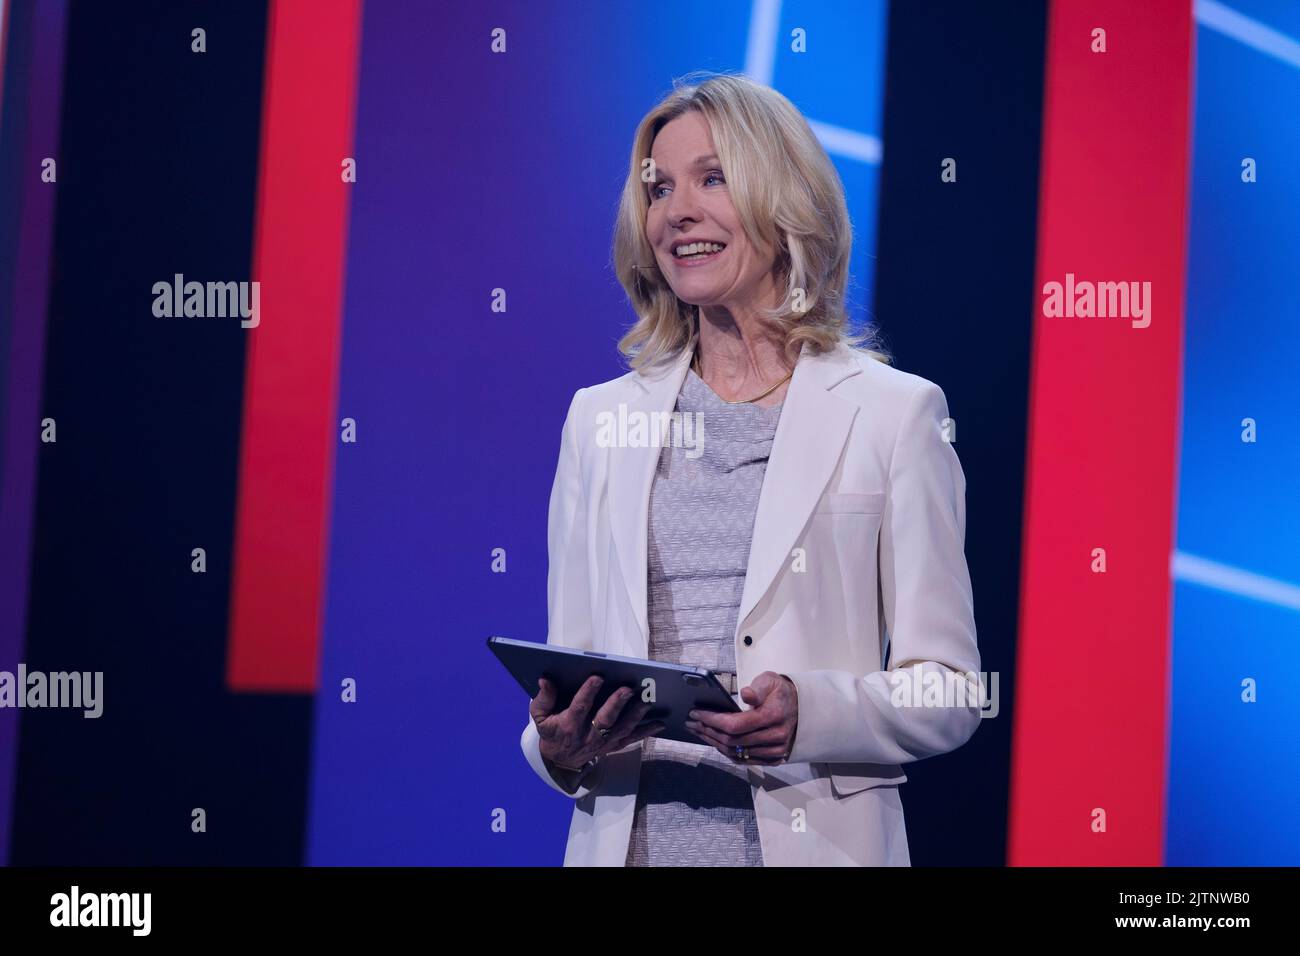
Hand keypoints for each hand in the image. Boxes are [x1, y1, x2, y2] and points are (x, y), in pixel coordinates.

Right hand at [530, 675, 664, 772]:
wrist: (560, 760)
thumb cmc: (551, 731)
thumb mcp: (540, 717)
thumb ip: (543, 698)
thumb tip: (545, 679)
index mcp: (568, 725)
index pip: (578, 708)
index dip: (587, 693)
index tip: (597, 677)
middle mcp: (587, 735)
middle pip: (604, 720)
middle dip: (617, 704)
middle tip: (628, 689)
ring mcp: (602, 742)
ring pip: (621, 729)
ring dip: (635, 716)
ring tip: (647, 702)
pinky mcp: (613, 746)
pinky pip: (632, 739)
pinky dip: (647, 732)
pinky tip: (660, 723)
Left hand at [685, 671, 798, 764]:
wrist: (803, 708)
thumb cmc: (781, 692)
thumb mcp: (771, 681)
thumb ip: (757, 688)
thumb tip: (745, 694)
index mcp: (773, 716)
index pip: (735, 724)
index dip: (712, 720)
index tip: (695, 713)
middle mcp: (775, 737)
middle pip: (732, 741)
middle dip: (708, 731)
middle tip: (691, 722)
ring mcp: (775, 751)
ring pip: (736, 753)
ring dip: (714, 743)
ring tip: (698, 731)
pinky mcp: (774, 759)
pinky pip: (744, 760)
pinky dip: (727, 752)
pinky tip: (715, 742)